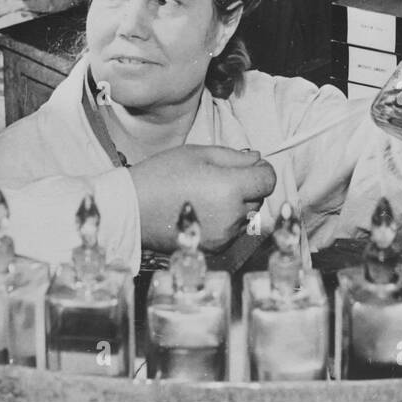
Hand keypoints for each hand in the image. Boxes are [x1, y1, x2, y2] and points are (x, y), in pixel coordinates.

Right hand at [129, 145, 275, 251]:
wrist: (133, 209)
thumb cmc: (162, 175)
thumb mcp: (198, 153)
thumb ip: (233, 156)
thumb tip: (257, 159)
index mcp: (229, 188)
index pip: (268, 180)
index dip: (262, 170)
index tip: (249, 166)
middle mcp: (231, 216)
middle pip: (258, 198)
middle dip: (247, 187)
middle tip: (217, 178)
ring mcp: (223, 235)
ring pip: (246, 216)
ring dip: (237, 205)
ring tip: (206, 195)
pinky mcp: (214, 247)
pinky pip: (232, 231)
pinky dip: (225, 221)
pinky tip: (202, 211)